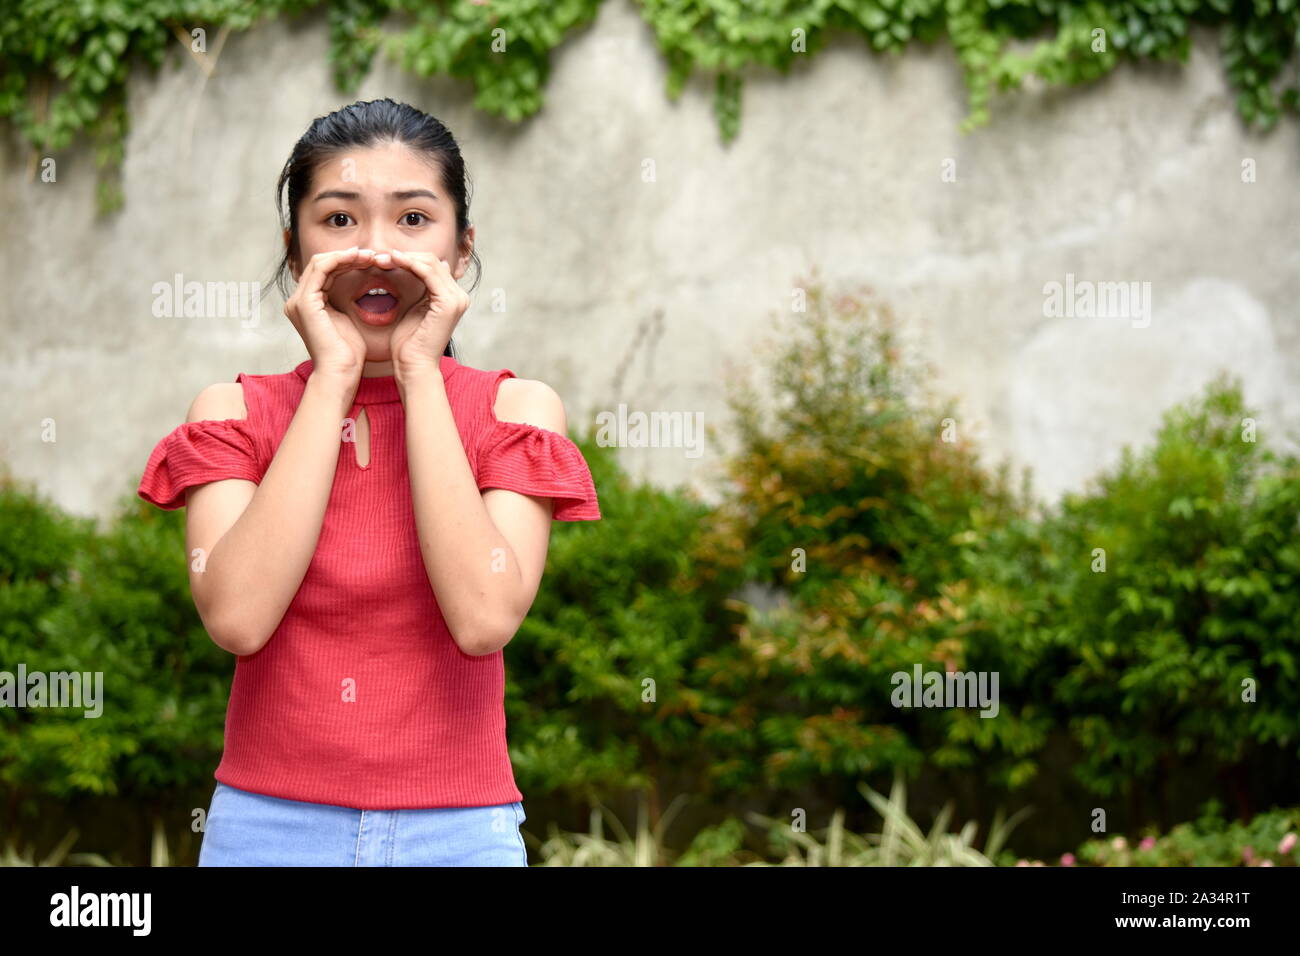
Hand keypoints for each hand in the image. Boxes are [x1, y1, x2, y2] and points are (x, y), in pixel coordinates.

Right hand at [282, 246, 373, 381]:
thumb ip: (343, 302)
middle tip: (371, 255)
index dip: (346, 262)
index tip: (369, 260)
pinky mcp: (305, 302)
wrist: (340, 372)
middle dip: (347, 256)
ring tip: (369, 256)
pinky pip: (321, 269)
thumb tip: (355, 286)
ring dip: (346, 256)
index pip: (324, 273)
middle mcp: (297, 301)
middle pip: (320, 265)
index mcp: (307, 305)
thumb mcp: (346, 320)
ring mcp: (298, 301)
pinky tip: (358, 259)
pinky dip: (340, 260)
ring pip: (320, 263)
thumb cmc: (347, 354)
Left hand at [387, 250, 468, 384]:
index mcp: (451, 298)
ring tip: (381, 258)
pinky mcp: (448, 302)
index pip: (431, 266)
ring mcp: (456, 299)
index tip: (382, 259)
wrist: (413, 366)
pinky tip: (392, 261)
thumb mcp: (412, 309)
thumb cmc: (408, 344)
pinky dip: (409, 263)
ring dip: (403, 257)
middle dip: (404, 255)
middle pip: (432, 261)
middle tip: (378, 256)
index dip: (407, 259)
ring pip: (430, 262)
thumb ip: (416, 289)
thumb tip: (410, 269)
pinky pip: (428, 272)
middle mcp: (459, 296)